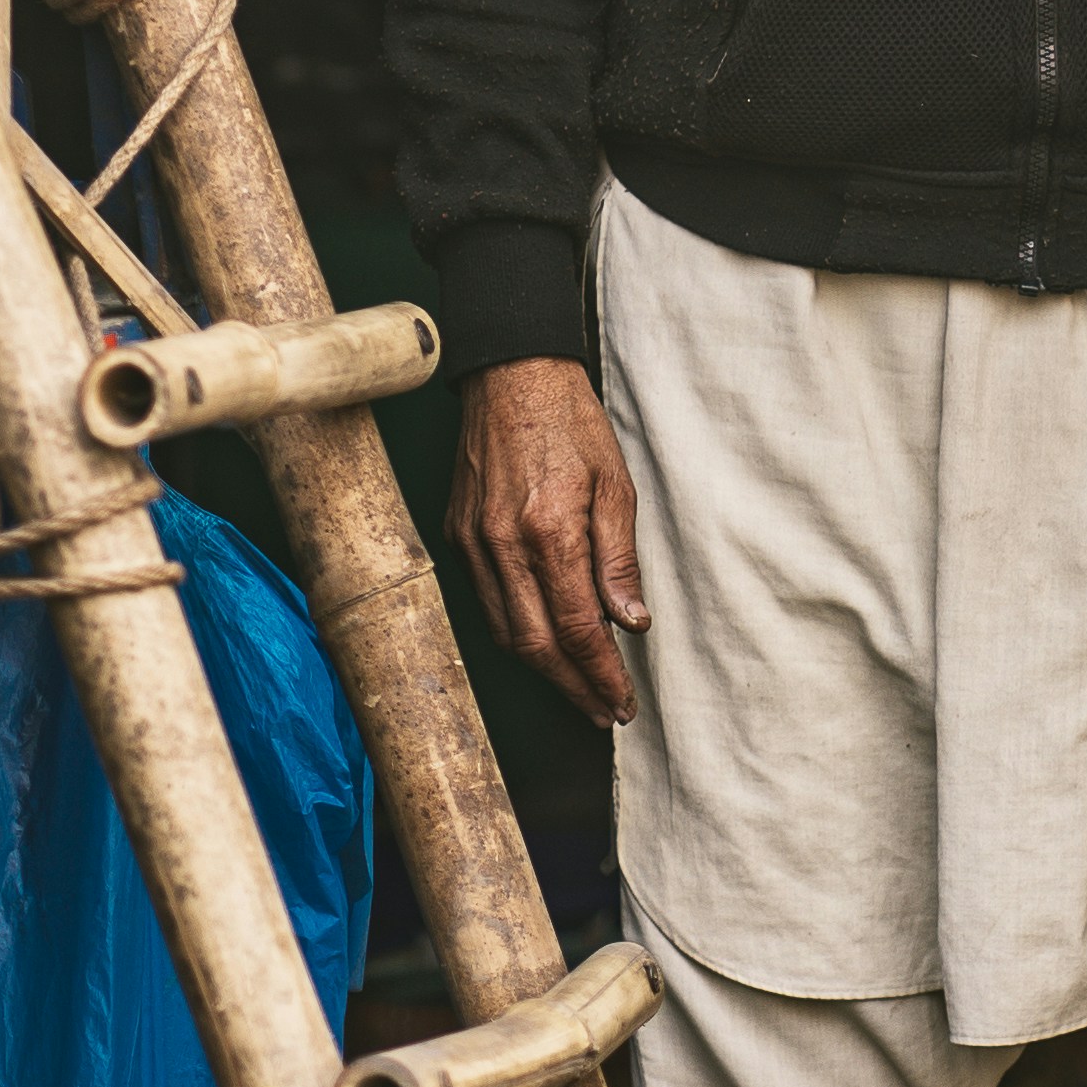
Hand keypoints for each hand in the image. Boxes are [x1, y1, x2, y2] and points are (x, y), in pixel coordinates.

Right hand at [450, 358, 648, 725]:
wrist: (510, 374)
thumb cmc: (570, 422)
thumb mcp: (616, 484)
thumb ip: (619, 558)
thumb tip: (631, 621)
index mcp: (549, 530)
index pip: (576, 628)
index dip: (601, 673)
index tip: (622, 701)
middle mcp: (502, 545)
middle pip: (536, 646)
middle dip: (574, 688)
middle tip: (604, 711)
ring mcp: (473, 543)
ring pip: (506, 633)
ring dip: (545, 669)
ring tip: (580, 688)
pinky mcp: (456, 535)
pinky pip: (487, 603)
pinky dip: (517, 631)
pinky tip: (544, 641)